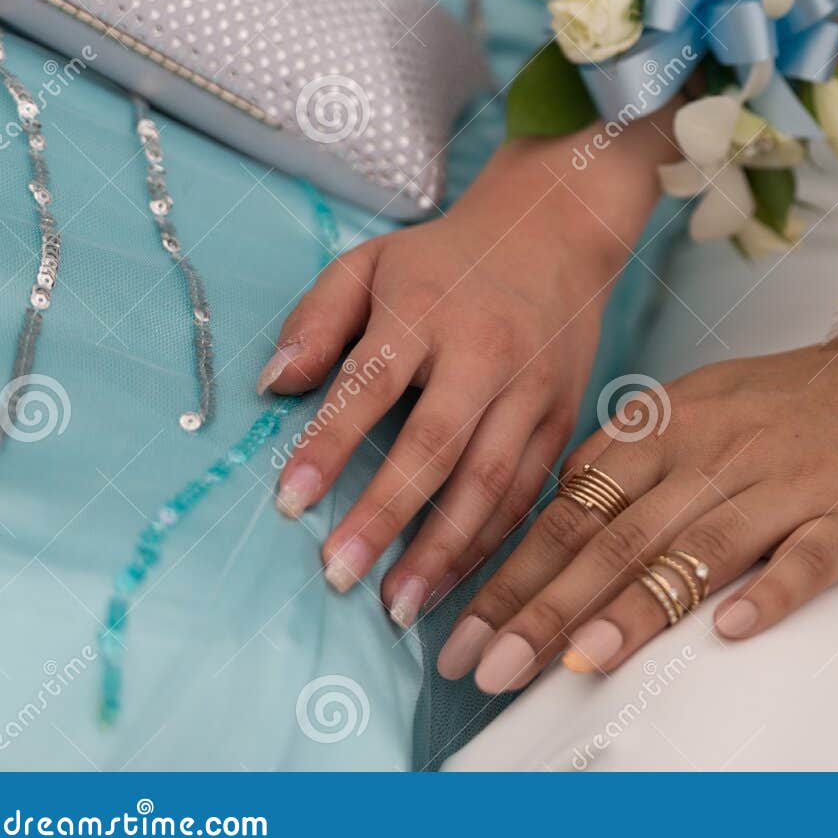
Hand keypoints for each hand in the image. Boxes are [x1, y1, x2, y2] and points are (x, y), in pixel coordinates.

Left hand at [260, 133, 663, 628]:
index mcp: (428, 311)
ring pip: (492, 482)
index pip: (371, 384)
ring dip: (445, 550)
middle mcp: (487, 354)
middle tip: (339, 576)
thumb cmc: (448, 259)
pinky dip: (492, 543)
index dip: (329, 446)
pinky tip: (453, 581)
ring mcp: (534, 391)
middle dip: (387, 515)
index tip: (287, 505)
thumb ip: (316, 319)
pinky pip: (529, 491)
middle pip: (438, 446)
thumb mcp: (369, 263)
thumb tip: (273, 387)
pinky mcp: (564, 418)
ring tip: (398, 607)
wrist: (557, 231)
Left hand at [435, 308, 837, 690]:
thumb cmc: (797, 399)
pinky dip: (770, 593)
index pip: (576, 505)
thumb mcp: (701, 398)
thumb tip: (562, 493)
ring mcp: (786, 485)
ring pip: (700, 549)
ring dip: (634, 608)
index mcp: (674, 425)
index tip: (463, 628)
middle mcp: (719, 453)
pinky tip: (728, 631)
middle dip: (545, 605)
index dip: (514, 569)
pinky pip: (807, 557)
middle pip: (620, 535)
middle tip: (488, 665)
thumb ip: (633, 447)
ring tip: (576, 661)